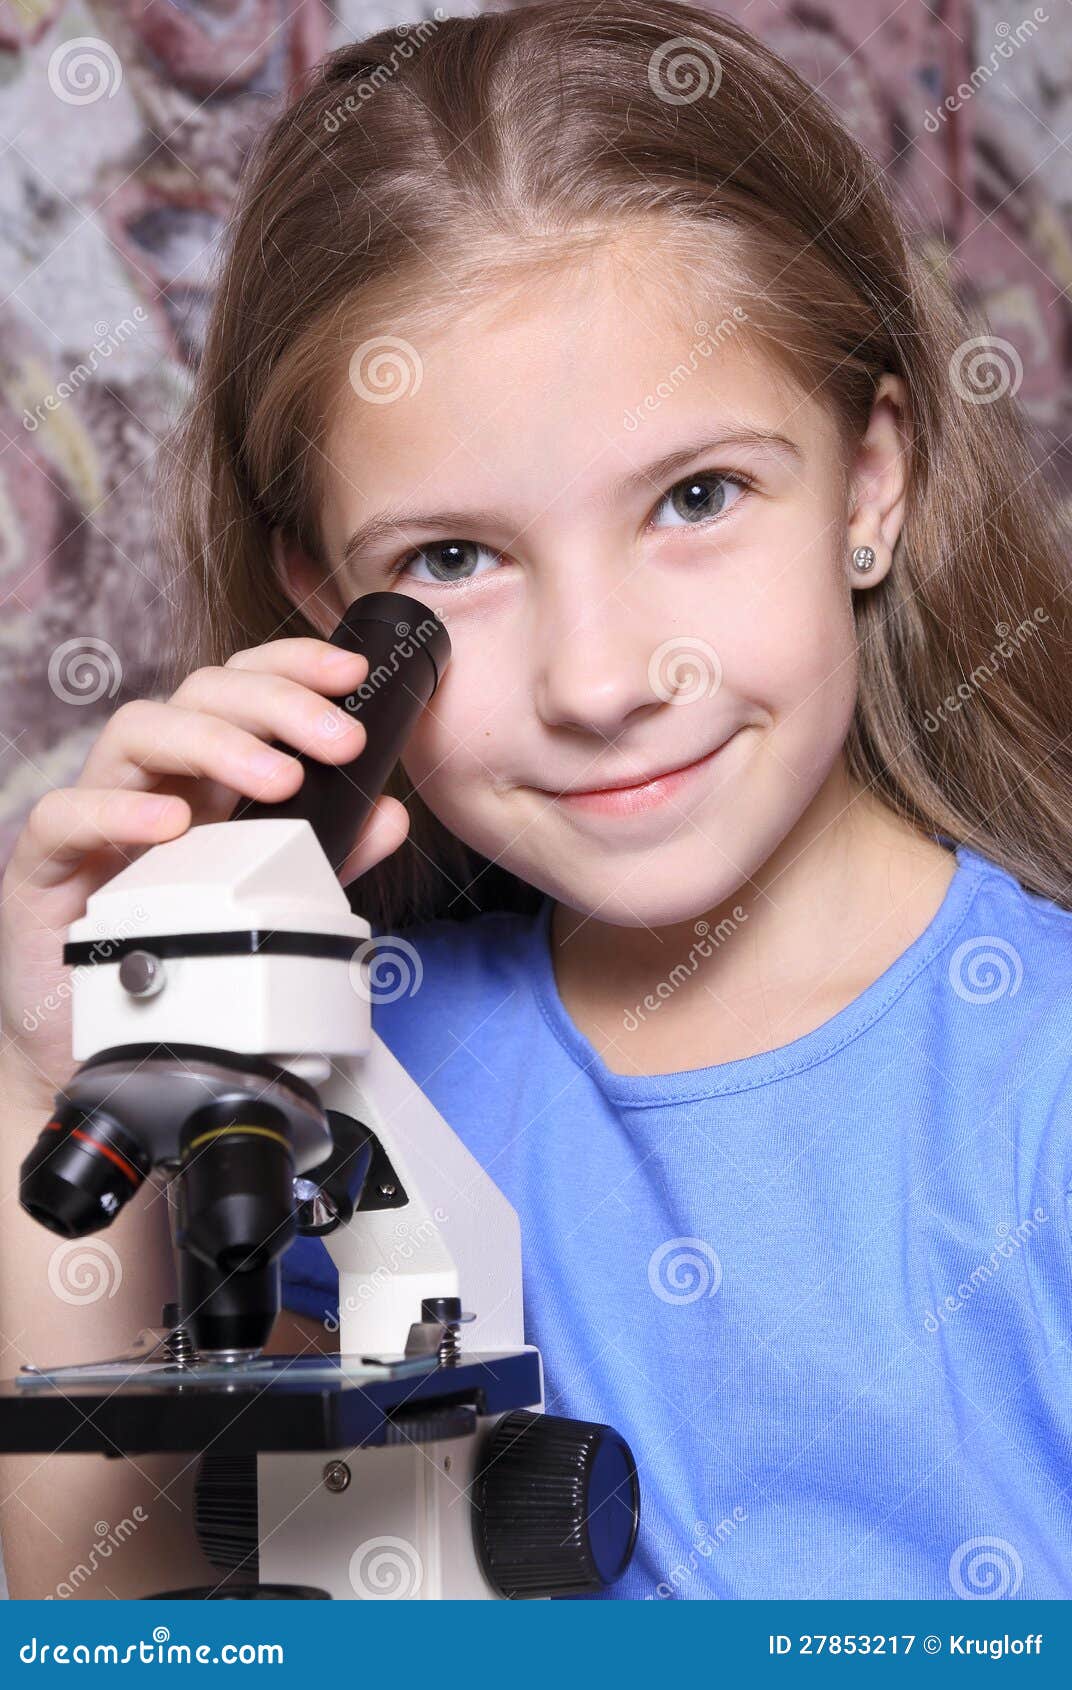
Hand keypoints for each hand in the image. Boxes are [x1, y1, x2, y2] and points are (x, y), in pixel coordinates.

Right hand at [0, 638, 409, 1102]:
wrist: (95, 1047)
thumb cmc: (177, 960)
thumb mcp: (271, 901)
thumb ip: (329, 856)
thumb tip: (389, 813)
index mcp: (202, 776)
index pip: (241, 687)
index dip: (292, 667)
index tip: (352, 676)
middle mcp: (149, 782)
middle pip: (199, 695)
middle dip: (277, 704)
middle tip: (341, 741)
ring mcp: (94, 818)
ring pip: (137, 733)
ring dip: (216, 744)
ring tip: (280, 779)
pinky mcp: (43, 868)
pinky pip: (64, 817)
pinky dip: (119, 811)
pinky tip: (172, 826)